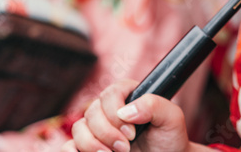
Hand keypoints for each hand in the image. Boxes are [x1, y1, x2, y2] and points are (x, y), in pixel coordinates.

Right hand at [65, 79, 199, 151]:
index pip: (110, 93)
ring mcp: (97, 128)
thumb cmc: (169, 138)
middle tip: (126, 148)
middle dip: (107, 133)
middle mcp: (109, 109)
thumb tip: (125, 111)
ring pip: (79, 129)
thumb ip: (154, 105)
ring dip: (92, 144)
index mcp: (127, 95)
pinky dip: (71, 150)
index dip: (116, 113)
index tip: (131, 133)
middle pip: (92, 112)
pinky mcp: (89, 147)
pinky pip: (69, 146)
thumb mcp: (172, 118)